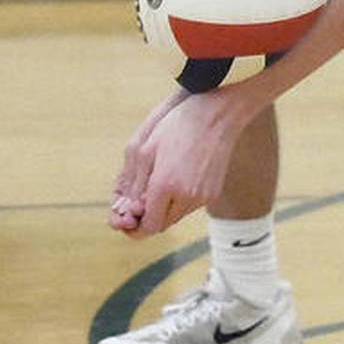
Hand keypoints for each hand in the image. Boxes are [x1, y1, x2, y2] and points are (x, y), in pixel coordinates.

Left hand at [110, 87, 247, 237]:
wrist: (216, 115)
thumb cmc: (177, 127)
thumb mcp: (146, 149)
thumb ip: (134, 184)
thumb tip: (127, 209)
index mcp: (165, 185)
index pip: (148, 225)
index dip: (135, 227)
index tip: (127, 219)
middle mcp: (185, 196)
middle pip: (161, 225)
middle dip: (148, 217)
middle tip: (139, 202)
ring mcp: (202, 197)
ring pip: (176, 216)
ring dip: (164, 209)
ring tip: (159, 185)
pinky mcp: (212, 194)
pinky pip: (190, 207)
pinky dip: (179, 201)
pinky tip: (176, 179)